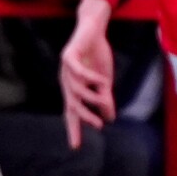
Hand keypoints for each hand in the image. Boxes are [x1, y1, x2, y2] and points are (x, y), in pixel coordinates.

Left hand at [60, 0, 116, 148]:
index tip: (75, 146)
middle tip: (97, 125)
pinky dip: (91, 77)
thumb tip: (110, 118)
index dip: (73, 128)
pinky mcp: (68, 55)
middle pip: (71, 103)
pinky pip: (77, 70)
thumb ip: (105, 98)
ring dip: (91, 97)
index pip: (71, 112)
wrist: (93, 29)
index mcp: (74, 89)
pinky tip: (102, 81)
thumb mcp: (104, 80)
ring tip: (106, 99)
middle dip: (83, 116)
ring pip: (75, 89)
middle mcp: (67, 81)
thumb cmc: (97, 55)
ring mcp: (66, 69)